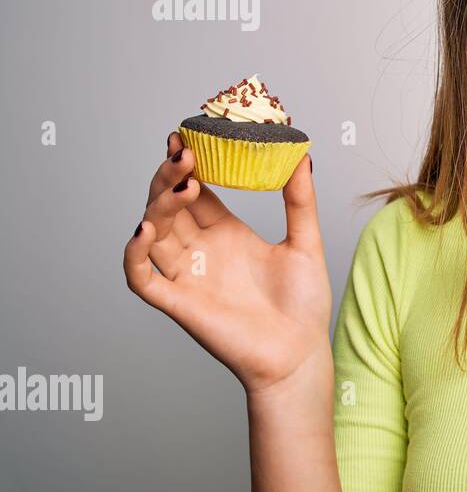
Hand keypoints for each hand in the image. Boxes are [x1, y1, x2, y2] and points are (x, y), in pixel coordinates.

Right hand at [123, 132, 331, 395]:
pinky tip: (145, 230)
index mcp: (227, 234)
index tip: (189, 136)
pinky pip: (143, 278)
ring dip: (158, 205)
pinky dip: (135, 255)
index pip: (196, 191)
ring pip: (153, 233)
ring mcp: (187, 276)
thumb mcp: (306, 243)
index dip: (188, 165)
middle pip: (169, 205)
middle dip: (170, 177)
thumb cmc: (303, 306)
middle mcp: (202, 251)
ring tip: (181, 183)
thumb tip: (302, 156)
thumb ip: (300, 201)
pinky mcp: (179, 304)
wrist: (300, 355)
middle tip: (184, 153)